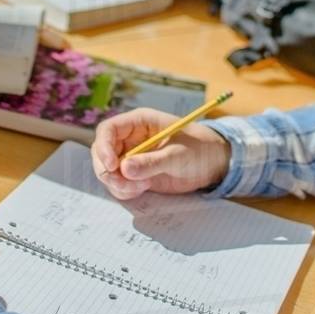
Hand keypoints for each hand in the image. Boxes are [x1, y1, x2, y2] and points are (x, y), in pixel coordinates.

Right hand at [91, 108, 230, 200]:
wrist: (212, 163)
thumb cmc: (198, 149)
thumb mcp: (177, 155)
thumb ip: (151, 162)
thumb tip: (124, 168)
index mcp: (139, 123)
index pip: (108, 130)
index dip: (104, 147)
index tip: (111, 166)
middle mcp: (130, 139)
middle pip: (101, 152)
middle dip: (108, 171)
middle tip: (125, 185)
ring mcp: (131, 157)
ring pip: (107, 171)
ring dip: (117, 184)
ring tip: (141, 188)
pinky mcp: (136, 174)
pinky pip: (118, 184)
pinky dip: (124, 191)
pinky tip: (143, 189)